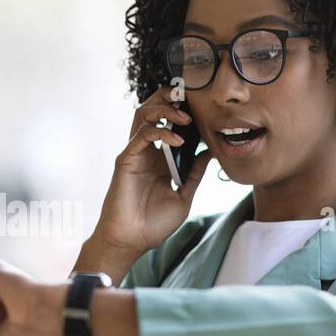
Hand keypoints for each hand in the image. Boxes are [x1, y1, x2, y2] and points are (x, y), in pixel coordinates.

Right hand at [93, 85, 213, 257]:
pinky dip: (161, 132)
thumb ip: (194, 173)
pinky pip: (143, 135)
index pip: (168, 122)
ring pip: (143, 114)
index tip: (202, 105)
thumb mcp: (184, 196)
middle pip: (152, 110)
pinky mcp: (126, 159)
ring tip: (185, 115)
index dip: (182, 109)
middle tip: (188, 94)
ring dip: (164, 108)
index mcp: (159, 158)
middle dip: (168, 97)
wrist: (132, 241)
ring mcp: (134, 153)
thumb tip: (209, 152)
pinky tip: (178, 140)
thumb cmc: (153, 224)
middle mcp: (145, 151)